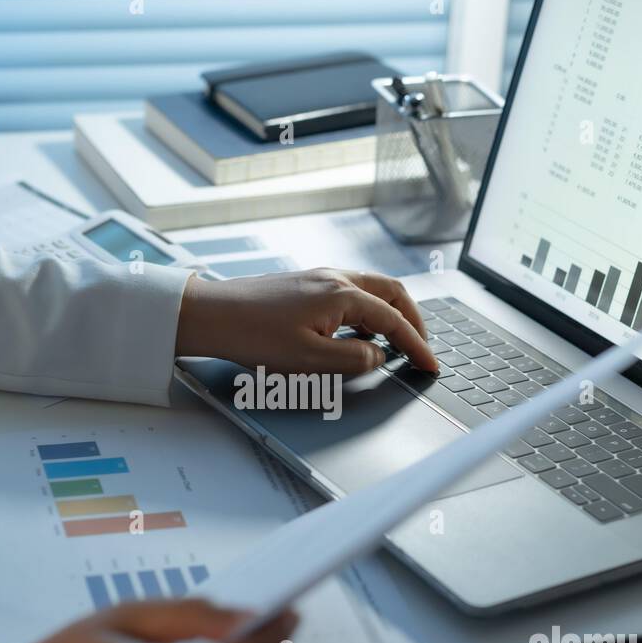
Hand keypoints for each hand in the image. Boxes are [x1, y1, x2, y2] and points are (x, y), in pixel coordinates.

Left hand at [175, 268, 438, 373]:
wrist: (211, 315)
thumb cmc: (254, 337)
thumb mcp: (310, 361)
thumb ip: (354, 359)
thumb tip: (378, 354)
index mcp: (342, 294)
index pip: (394, 319)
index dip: (416, 345)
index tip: (430, 365)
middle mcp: (335, 278)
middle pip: (392, 292)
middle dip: (412, 320)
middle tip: (420, 347)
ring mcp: (319, 277)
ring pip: (371, 289)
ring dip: (389, 314)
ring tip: (391, 344)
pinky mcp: (305, 284)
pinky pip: (350, 293)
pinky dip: (366, 311)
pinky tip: (354, 334)